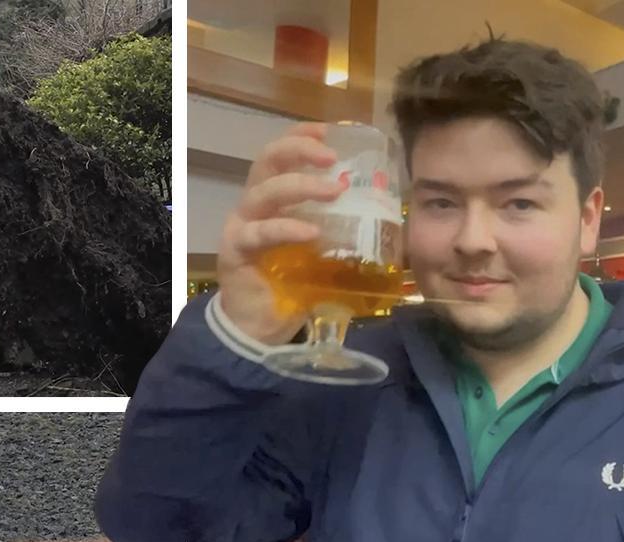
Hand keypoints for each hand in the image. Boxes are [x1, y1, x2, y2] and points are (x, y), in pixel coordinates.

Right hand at [216, 122, 344, 344]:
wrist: (261, 328)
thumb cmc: (292, 285)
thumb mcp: (324, 250)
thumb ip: (342, 229)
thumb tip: (388, 213)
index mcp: (272, 199)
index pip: (280, 154)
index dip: (301, 136)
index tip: (329, 131)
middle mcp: (253, 206)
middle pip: (267, 162)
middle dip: (300, 151)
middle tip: (332, 158)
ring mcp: (241, 227)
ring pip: (263, 192)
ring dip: (300, 185)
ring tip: (334, 190)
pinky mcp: (235, 252)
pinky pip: (259, 233)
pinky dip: (287, 229)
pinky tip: (311, 232)